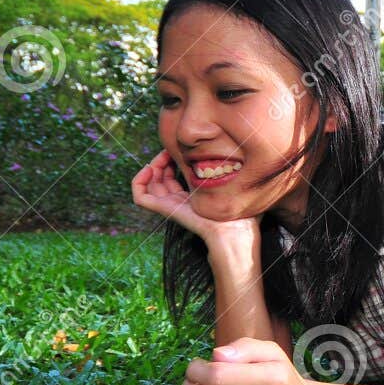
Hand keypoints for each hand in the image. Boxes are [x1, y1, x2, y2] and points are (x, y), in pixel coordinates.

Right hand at [132, 149, 260, 258]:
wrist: (234, 235)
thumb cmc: (241, 217)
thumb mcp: (237, 191)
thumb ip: (237, 178)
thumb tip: (245, 159)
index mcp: (193, 199)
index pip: (174, 177)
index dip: (173, 161)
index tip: (182, 150)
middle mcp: (179, 202)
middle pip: (159, 178)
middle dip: (161, 160)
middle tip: (170, 151)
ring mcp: (170, 206)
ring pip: (147, 184)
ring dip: (151, 166)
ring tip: (161, 157)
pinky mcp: (164, 210)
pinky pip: (139, 196)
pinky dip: (138, 181)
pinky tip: (150, 168)